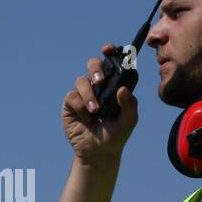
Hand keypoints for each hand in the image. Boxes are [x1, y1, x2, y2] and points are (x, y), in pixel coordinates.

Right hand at [61, 44, 138, 164]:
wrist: (98, 152)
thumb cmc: (116, 135)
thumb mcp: (129, 121)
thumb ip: (130, 105)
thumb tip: (123, 89)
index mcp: (113, 85)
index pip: (111, 64)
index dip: (110, 52)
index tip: (109, 49)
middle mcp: (98, 86)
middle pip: (93, 64)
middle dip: (96, 68)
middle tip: (100, 81)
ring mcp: (83, 94)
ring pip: (82, 80)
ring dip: (89, 94)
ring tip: (95, 111)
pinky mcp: (71, 104)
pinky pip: (72, 96)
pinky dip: (80, 106)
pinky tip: (86, 118)